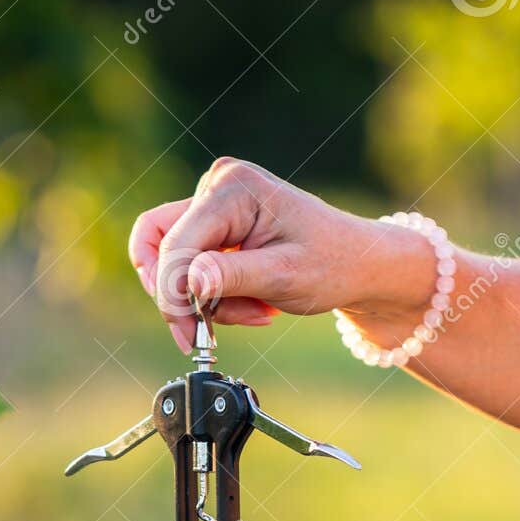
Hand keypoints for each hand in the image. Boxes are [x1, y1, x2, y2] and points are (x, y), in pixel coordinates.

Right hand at [127, 158, 435, 352]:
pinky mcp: (217, 223)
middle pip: (161, 244)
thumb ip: (232, 277)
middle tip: (206, 332)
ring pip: (175, 261)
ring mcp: (214, 202)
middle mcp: (217, 185)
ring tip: (255, 311)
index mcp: (233, 188)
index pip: (175, 244)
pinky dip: (216, 295)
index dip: (172, 295)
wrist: (358, 264)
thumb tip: (188, 282)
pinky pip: (192, 266)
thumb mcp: (283, 277)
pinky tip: (253, 303)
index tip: (188, 336)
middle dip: (184, 296)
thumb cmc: (332, 264)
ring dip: (207, 300)